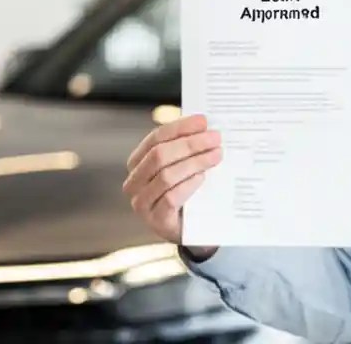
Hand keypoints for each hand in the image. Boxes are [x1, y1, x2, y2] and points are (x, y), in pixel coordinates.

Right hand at [123, 113, 222, 259]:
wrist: (190, 229)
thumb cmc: (186, 191)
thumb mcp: (183, 166)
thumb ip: (186, 147)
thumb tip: (205, 125)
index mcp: (138, 162)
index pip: (156, 138)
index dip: (180, 127)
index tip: (203, 121)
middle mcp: (134, 182)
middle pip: (160, 155)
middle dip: (190, 144)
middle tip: (215, 138)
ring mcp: (142, 203)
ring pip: (166, 175)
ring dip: (194, 162)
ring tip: (216, 156)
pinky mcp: (156, 221)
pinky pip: (171, 198)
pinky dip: (188, 185)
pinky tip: (202, 177)